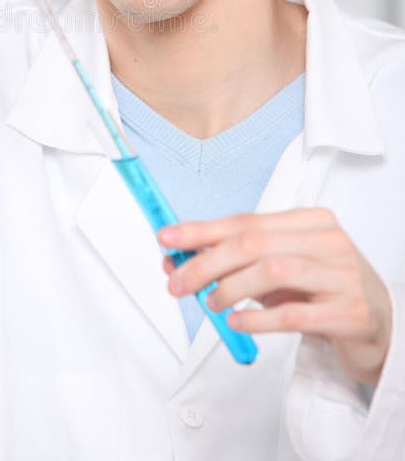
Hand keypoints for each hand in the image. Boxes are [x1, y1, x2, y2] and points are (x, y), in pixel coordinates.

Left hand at [158, 208, 391, 385]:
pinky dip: (258, 318)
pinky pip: (294, 314)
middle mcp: (328, 241)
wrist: (381, 327)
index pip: (246, 221)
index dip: (202, 230)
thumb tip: (180, 261)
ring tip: (212, 304)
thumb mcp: (280, 269)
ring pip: (272, 271)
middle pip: (254, 244)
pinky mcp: (351, 312)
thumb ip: (237, 262)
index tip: (168, 238)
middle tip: (179, 283)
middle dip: (207, 262)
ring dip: (230, 288)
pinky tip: (238, 322)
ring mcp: (343, 275)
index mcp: (310, 221)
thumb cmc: (322, 292)